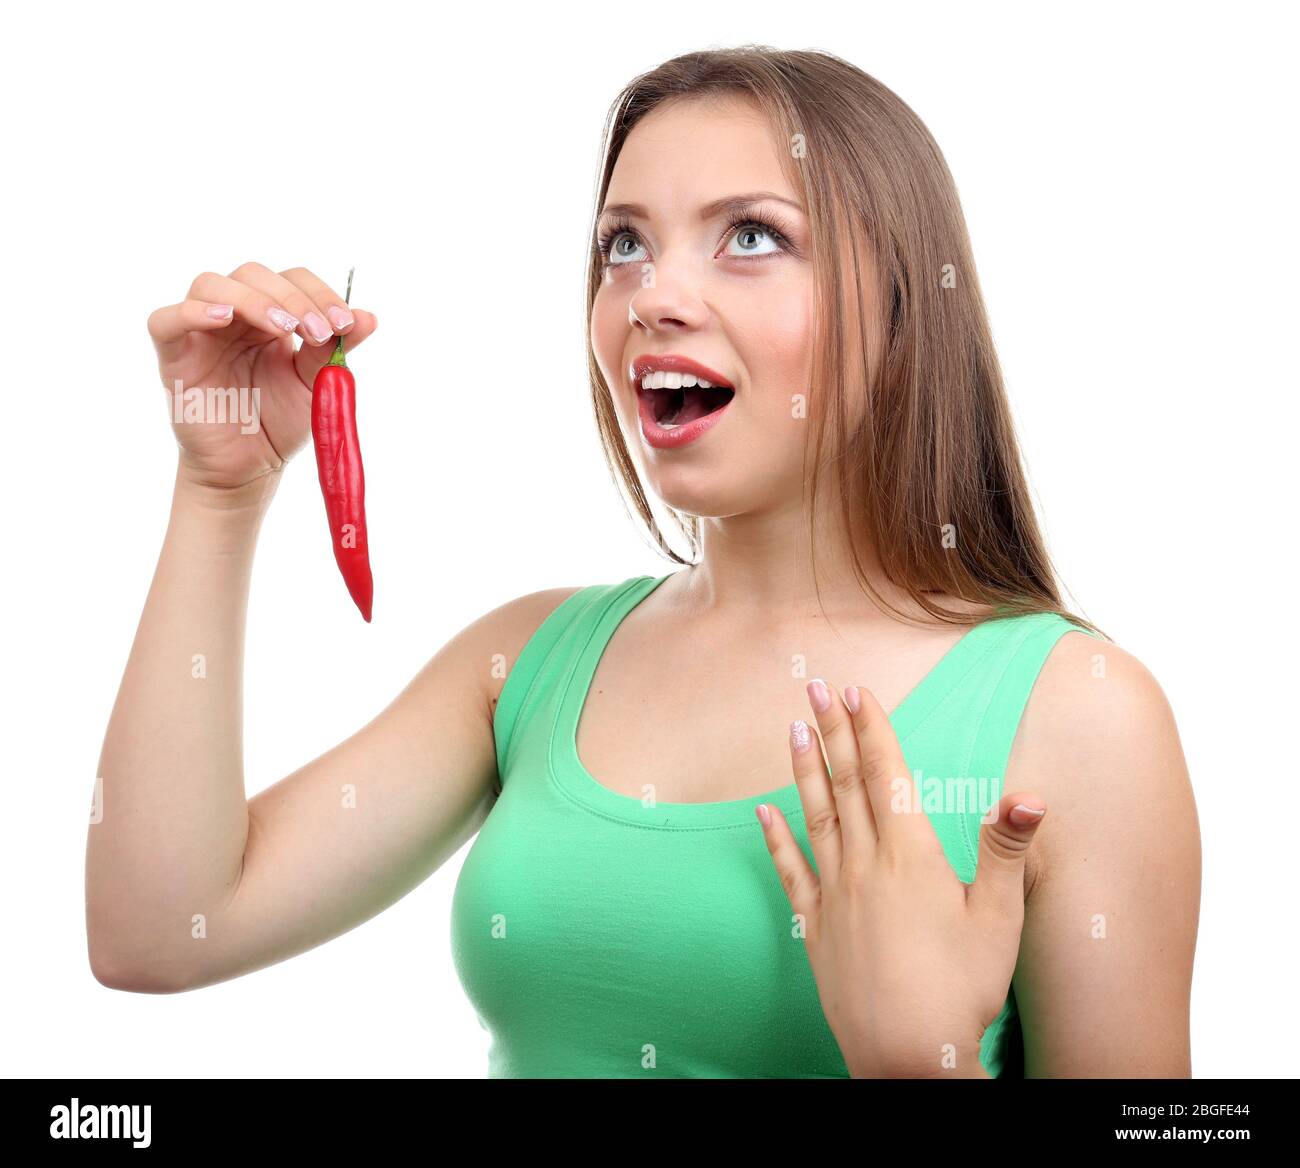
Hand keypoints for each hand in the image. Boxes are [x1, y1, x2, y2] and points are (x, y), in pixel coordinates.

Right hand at [147, 262, 377, 492]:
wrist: (252, 466)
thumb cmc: (280, 422)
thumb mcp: (315, 383)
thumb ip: (336, 350)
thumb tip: (369, 317)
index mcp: (270, 315)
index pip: (291, 279)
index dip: (318, 292)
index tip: (344, 323)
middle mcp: (234, 315)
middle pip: (252, 274)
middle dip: (292, 297)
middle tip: (320, 332)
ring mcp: (200, 331)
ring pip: (211, 284)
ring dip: (254, 300)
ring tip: (286, 329)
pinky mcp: (173, 355)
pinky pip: (166, 320)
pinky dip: (193, 312)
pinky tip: (224, 319)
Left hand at [756, 677, 1047, 1077]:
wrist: (905, 1055)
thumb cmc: (960, 990)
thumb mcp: (999, 918)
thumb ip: (1005, 851)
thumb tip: (1030, 797)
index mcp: (911, 855)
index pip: (887, 775)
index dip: (872, 729)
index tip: (857, 690)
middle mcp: (865, 864)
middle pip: (847, 783)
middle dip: (833, 730)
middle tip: (815, 685)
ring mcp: (834, 893)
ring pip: (815, 815)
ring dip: (805, 768)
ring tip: (794, 727)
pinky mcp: (815, 925)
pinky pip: (789, 871)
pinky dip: (774, 837)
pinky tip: (761, 810)